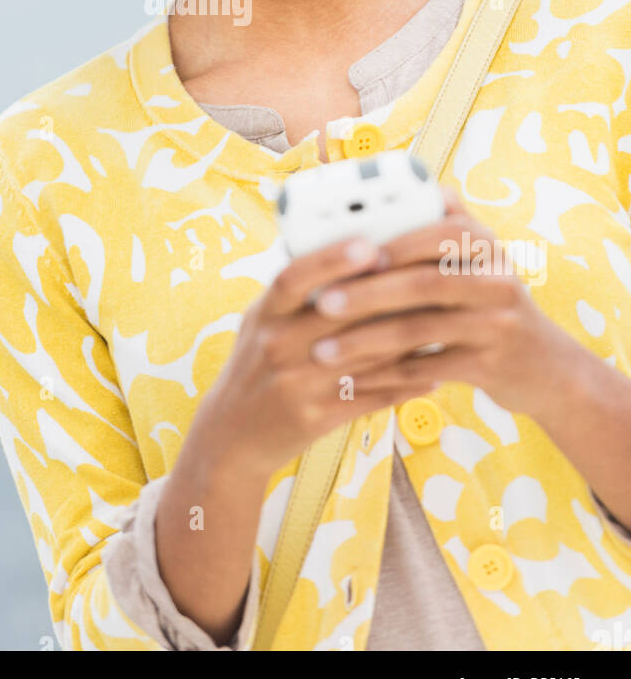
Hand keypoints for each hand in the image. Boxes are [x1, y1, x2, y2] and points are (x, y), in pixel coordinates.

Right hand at [201, 222, 443, 480]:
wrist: (233, 435)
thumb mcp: (262, 322)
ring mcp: (295, 384)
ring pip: (362, 357)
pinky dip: (404, 385)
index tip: (368, 243)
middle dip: (384, 295)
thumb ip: (296, 292)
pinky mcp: (314, 418)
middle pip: (336, 315)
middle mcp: (276, 346)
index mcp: (263, 314)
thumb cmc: (257, 366)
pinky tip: (434, 373)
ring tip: (446, 321)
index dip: (329, 260)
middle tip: (428, 275)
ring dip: (407, 340)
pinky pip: (369, 398)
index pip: (292, 278)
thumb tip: (347, 250)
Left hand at [306, 185, 581, 425]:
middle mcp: (498, 280)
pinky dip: (386, 375)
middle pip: (424, 282)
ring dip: (365, 340)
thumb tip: (362, 207)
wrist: (547, 369)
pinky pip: (427, 369)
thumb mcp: (475, 261)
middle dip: (367, 293)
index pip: (441, 231)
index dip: (394, 242)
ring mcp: (498, 325)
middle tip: (323, 303)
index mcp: (486, 245)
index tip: (348, 252)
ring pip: (421, 329)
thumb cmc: (487, 305)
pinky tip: (353, 378)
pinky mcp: (491, 366)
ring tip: (323, 350)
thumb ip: (433, 230)